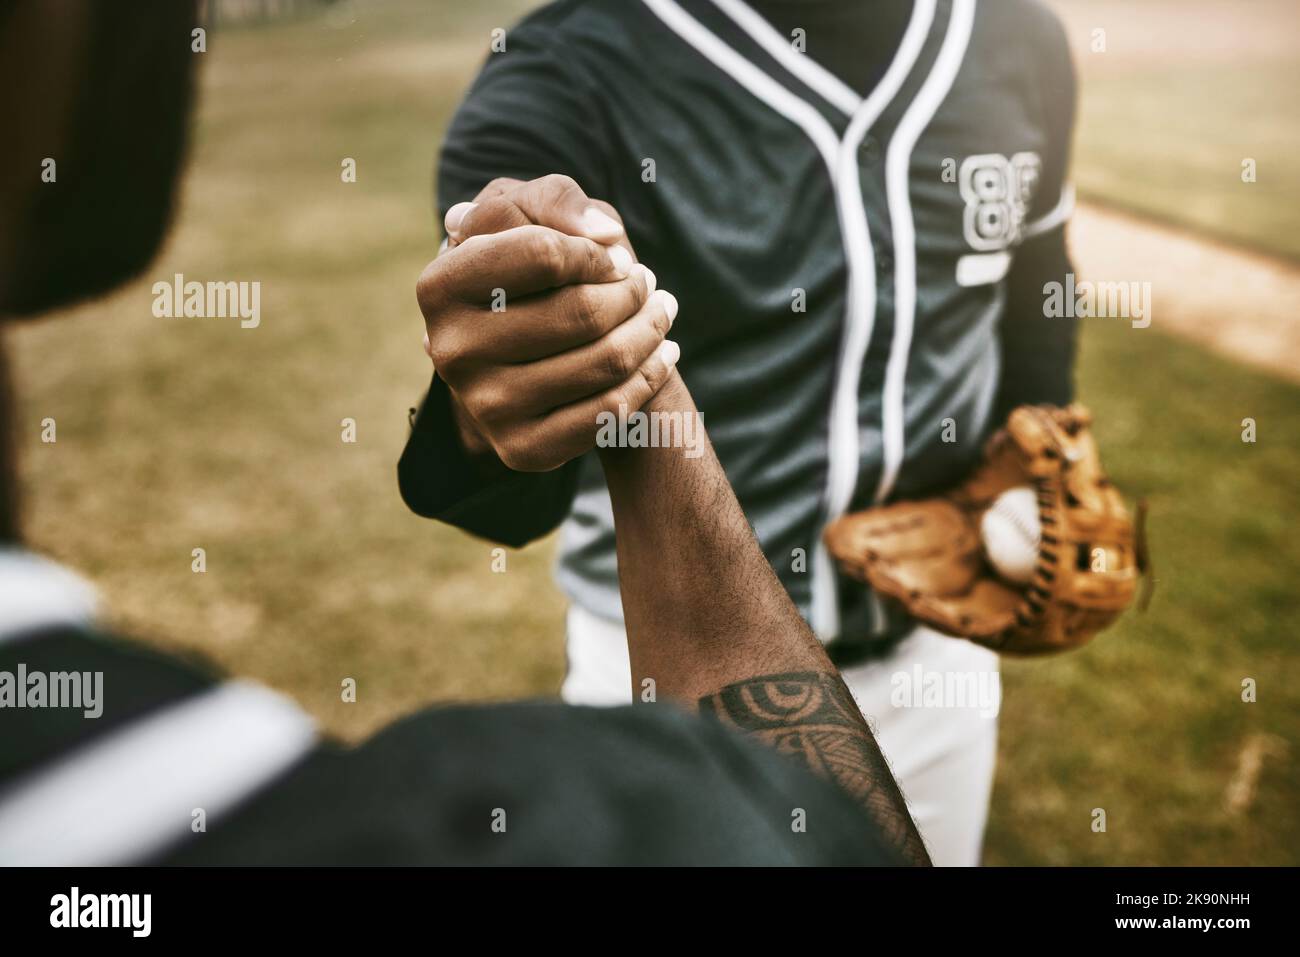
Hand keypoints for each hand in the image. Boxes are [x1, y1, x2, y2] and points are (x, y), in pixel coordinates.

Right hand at [417, 175, 679, 471]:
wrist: (516, 351)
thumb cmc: (525, 267)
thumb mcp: (526, 212)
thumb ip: (555, 199)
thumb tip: (605, 235)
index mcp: (440, 286)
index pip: (544, 252)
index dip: (597, 252)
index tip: (614, 257)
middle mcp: (451, 351)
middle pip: (583, 311)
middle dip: (633, 290)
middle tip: (647, 282)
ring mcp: (485, 407)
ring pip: (605, 361)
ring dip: (653, 328)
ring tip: (662, 309)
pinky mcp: (522, 450)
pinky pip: (610, 412)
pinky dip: (650, 375)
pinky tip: (663, 352)